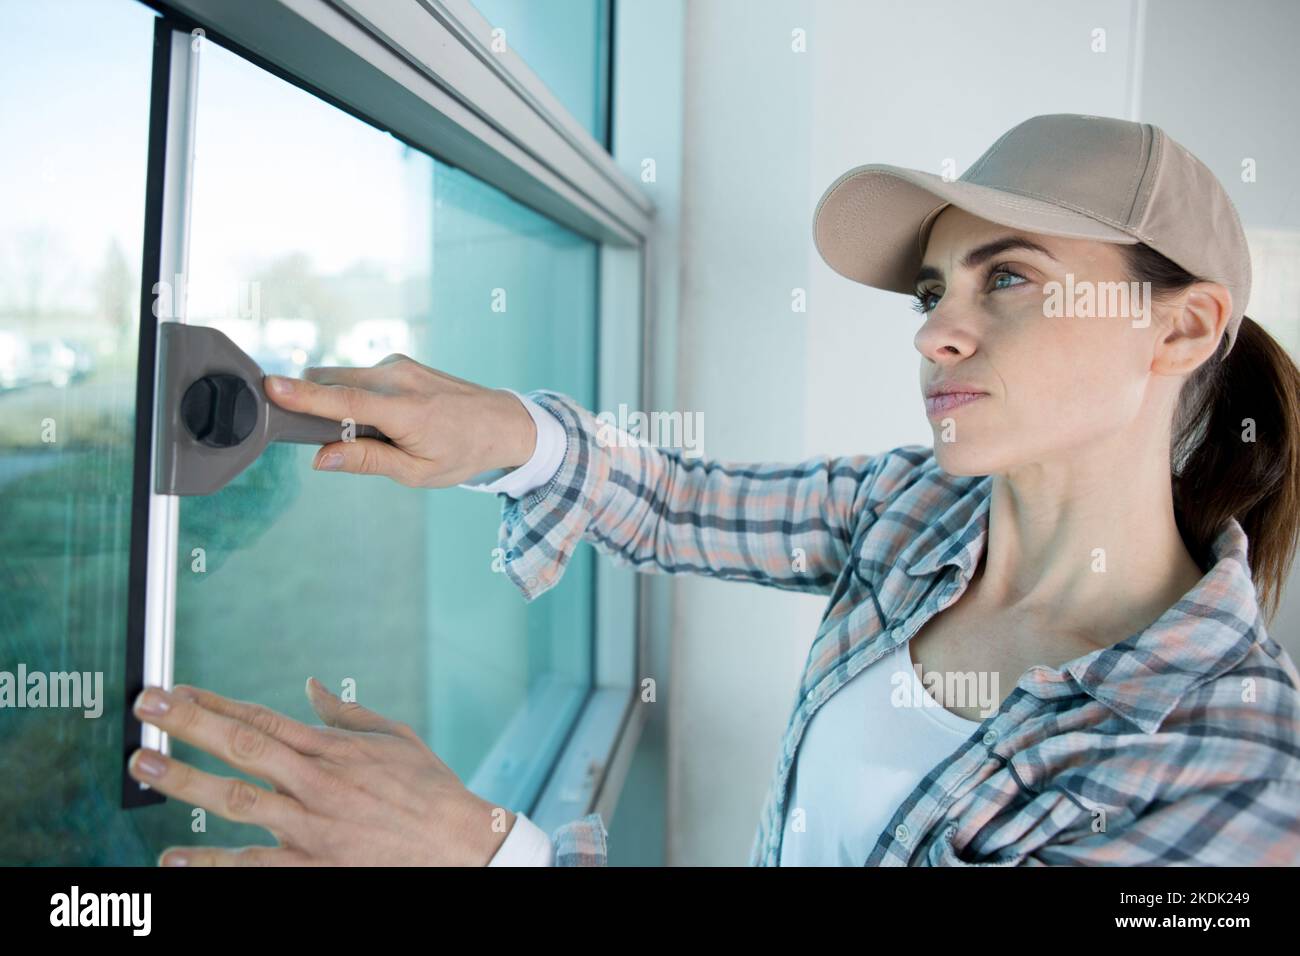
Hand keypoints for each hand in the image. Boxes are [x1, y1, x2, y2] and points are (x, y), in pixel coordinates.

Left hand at [127, 678, 515, 865]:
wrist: (461, 846)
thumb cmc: (432, 793)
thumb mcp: (397, 738)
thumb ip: (347, 715)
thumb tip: (313, 686)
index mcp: (333, 749)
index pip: (261, 718)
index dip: (215, 703)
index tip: (177, 691)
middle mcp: (315, 782)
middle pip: (240, 745)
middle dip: (188, 723)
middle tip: (145, 707)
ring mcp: (310, 825)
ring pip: (235, 799)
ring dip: (184, 781)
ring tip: (142, 766)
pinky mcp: (312, 865)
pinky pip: (251, 864)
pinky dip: (209, 863)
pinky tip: (171, 859)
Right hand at [263, 354, 536, 486]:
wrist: (502, 422)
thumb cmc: (462, 452)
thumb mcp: (418, 472)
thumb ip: (368, 462)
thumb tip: (322, 459)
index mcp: (406, 411)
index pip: (343, 401)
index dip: (304, 395)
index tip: (270, 386)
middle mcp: (399, 379)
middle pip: (331, 383)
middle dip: (313, 404)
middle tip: (328, 437)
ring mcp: (399, 366)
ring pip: (342, 378)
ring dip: (338, 402)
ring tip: (372, 433)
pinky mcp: (398, 362)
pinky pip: (359, 377)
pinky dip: (356, 396)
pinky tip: (382, 418)